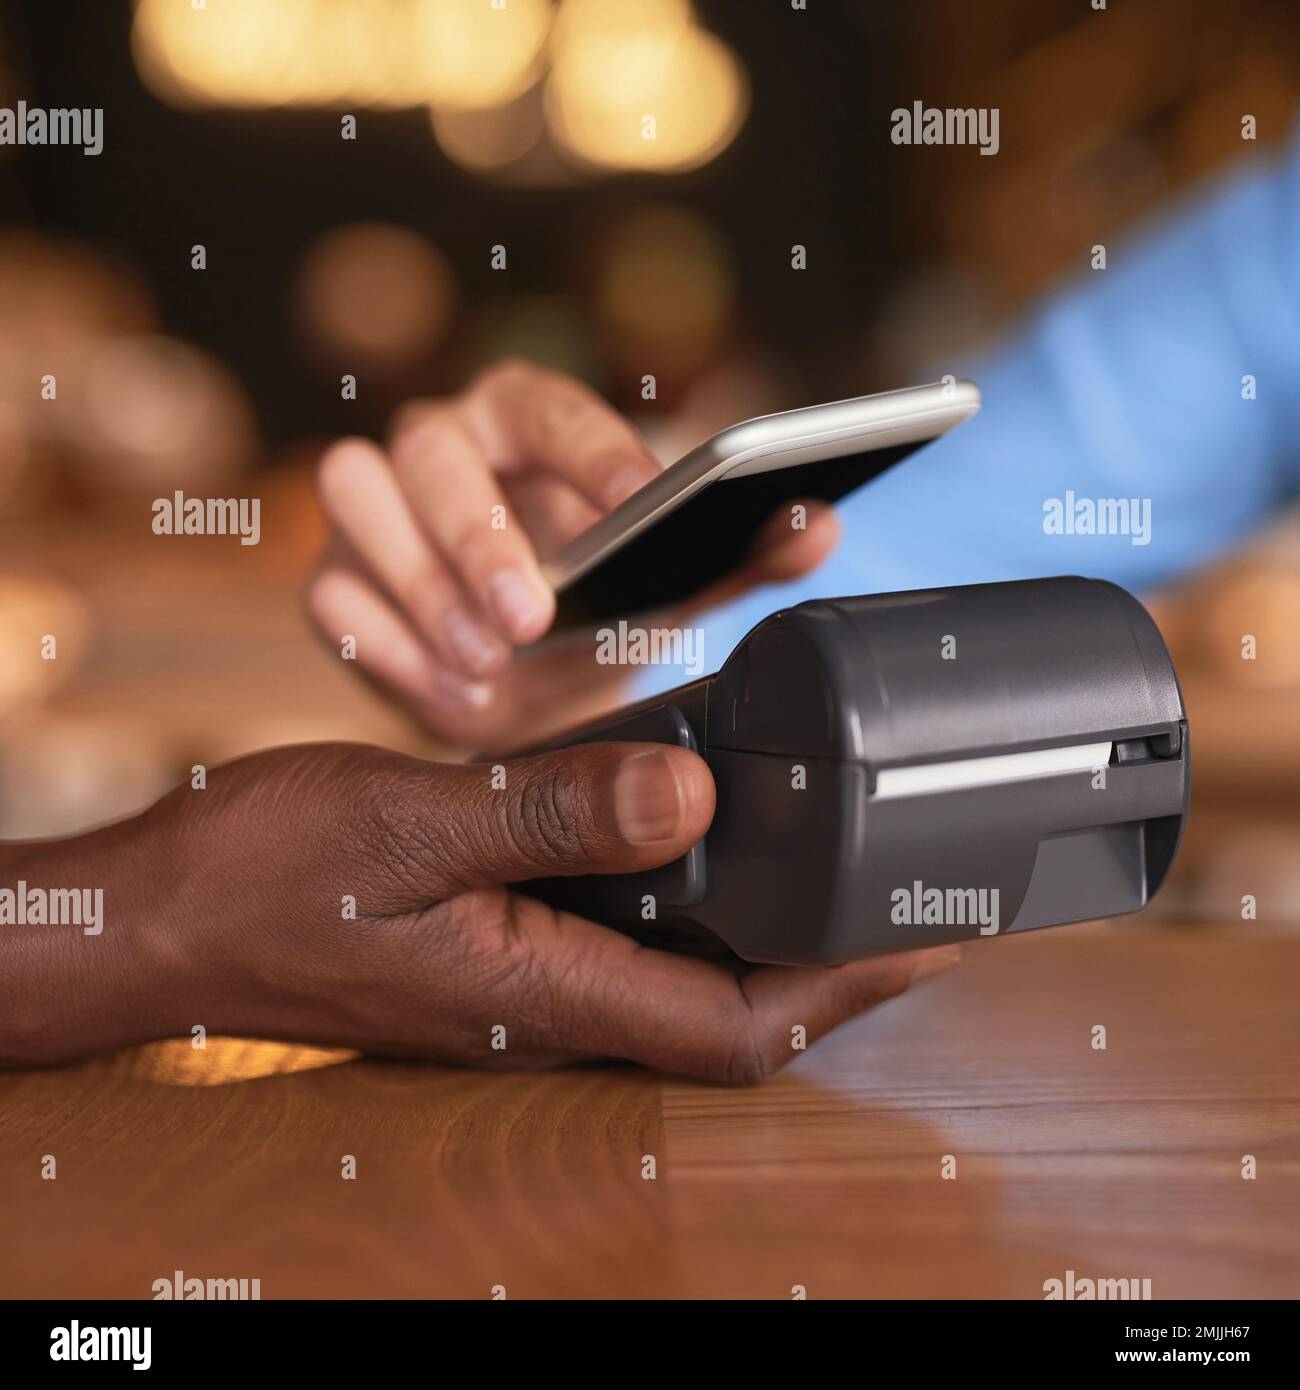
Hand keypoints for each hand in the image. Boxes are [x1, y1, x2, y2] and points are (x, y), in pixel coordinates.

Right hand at [0, 742, 955, 1081]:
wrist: (172, 910)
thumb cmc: (270, 873)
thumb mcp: (414, 821)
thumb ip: (553, 813)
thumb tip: (697, 797)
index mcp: (542, 987)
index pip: (735, 1028)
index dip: (846, 989)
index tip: (930, 937)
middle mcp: (552, 995)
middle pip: (731, 1008)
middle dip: (833, 962)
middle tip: (910, 886)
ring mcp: (530, 971)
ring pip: (683, 968)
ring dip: (768, 923)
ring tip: (838, 848)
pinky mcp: (505, 937)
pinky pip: (626, 927)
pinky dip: (688, 887)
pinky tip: (705, 821)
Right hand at [306, 359, 839, 750]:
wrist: (512, 685)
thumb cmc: (589, 618)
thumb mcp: (663, 590)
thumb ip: (738, 557)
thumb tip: (818, 526)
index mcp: (525, 423)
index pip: (550, 407)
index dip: (589, 449)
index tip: (637, 503)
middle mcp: (440, 445)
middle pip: (435, 447)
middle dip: (479, 531)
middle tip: (533, 617)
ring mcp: (372, 505)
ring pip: (358, 496)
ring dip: (423, 584)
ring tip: (488, 665)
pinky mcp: (333, 577)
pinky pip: (331, 594)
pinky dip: (385, 645)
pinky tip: (448, 693)